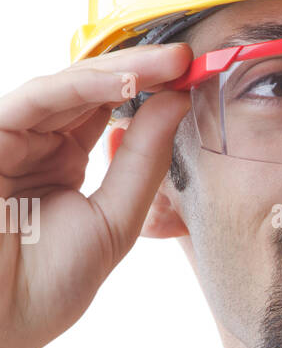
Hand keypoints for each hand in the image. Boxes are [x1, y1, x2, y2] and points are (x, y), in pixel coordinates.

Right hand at [0, 43, 191, 347]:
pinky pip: (38, 99)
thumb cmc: (43, 289)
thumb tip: (177, 103)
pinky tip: (126, 80)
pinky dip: (82, 86)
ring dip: (122, 70)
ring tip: (170, 63)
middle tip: (190, 58)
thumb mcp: (113, 220)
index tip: (198, 79)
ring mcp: (12, 137)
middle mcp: (36, 144)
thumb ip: (143, 162)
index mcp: (63, 164)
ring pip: (70, 86)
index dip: (153, 91)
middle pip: (94, 91)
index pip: (111, 111)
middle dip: (144, 71)